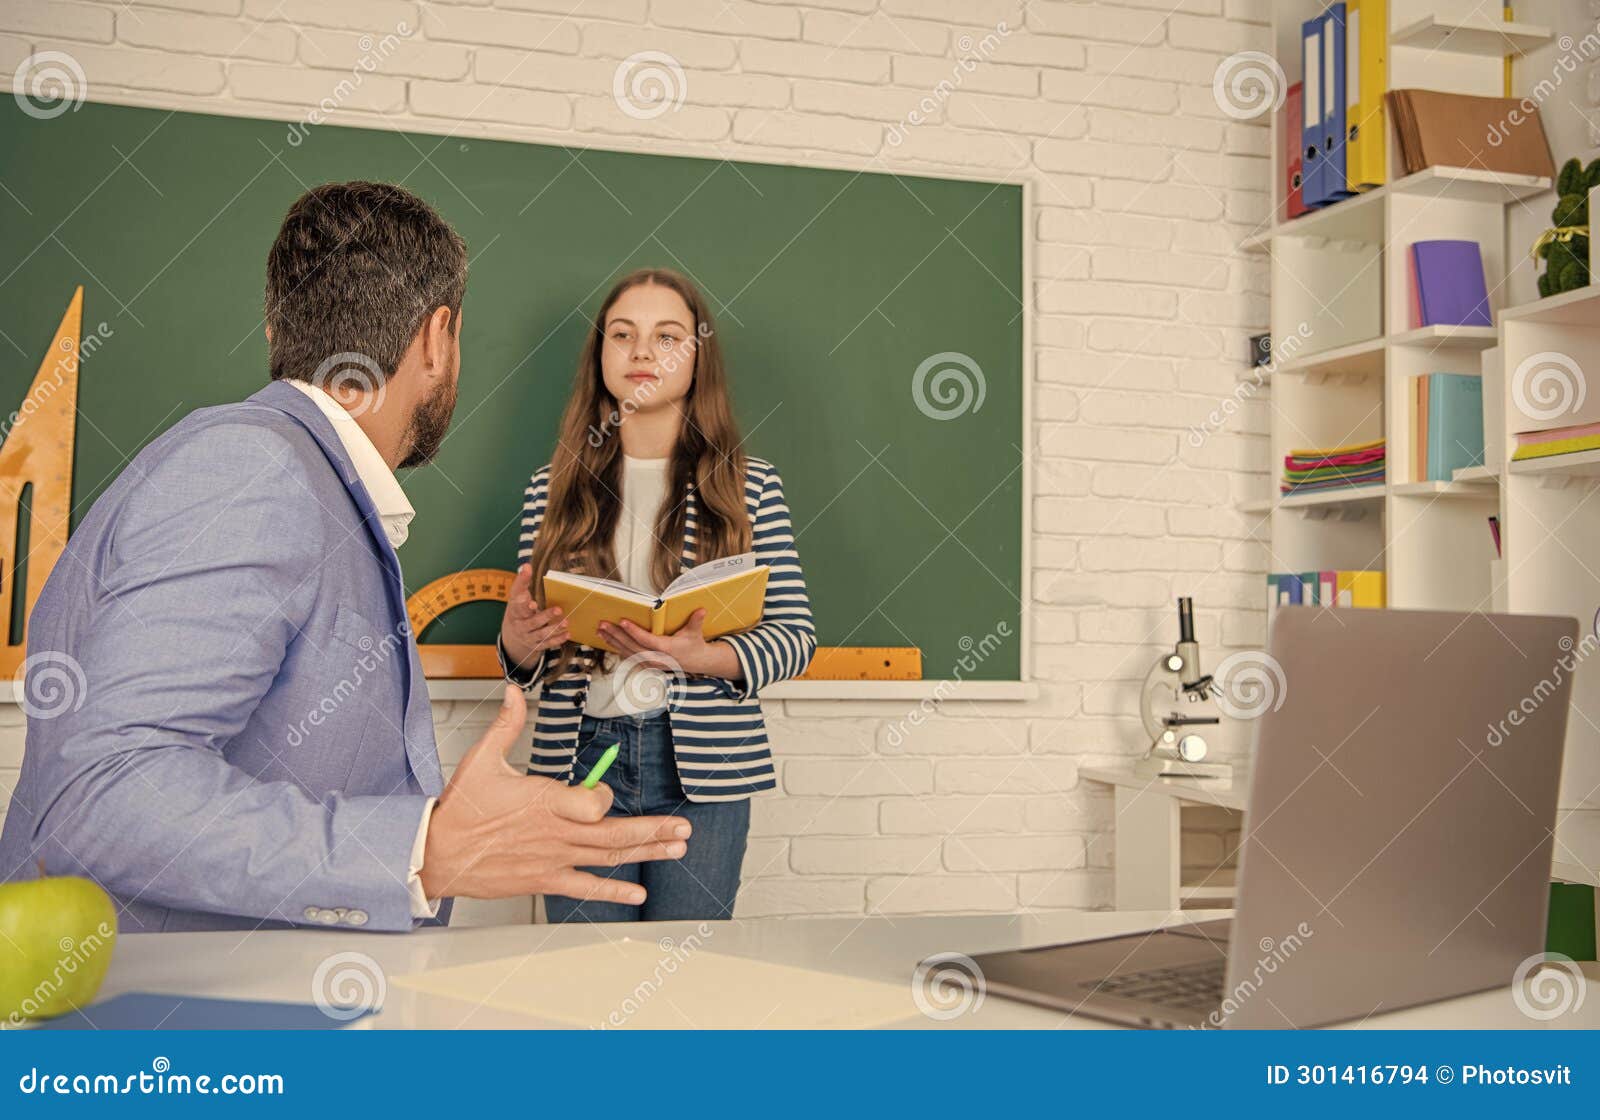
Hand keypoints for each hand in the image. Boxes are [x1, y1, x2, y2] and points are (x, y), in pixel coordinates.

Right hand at [419, 685, 690, 903]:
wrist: (435, 853)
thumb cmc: (460, 808)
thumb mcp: (482, 758)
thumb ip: (506, 725)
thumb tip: (513, 692)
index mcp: (543, 800)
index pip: (594, 804)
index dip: (604, 800)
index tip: (603, 795)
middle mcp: (555, 832)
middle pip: (613, 833)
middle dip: (654, 830)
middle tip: (684, 828)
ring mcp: (552, 859)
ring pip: (608, 857)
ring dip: (646, 852)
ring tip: (676, 848)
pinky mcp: (544, 880)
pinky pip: (586, 887)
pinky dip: (614, 891)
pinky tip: (638, 893)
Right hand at [499, 563, 567, 670]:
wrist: (512, 636)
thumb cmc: (518, 610)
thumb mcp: (516, 597)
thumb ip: (522, 582)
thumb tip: (526, 565)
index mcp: (515, 611)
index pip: (517, 606)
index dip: (523, 603)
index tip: (530, 600)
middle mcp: (521, 625)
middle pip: (532, 621)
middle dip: (545, 616)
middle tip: (558, 609)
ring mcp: (528, 636)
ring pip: (541, 634)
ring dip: (554, 628)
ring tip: (566, 622)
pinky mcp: (536, 645)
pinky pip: (547, 644)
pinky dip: (557, 640)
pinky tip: (567, 634)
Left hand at [599, 609, 742, 678]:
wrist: (696, 662)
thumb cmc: (693, 644)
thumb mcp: (696, 632)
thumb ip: (696, 621)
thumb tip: (701, 610)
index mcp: (667, 649)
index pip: (646, 640)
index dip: (633, 631)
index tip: (622, 621)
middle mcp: (656, 658)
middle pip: (632, 647)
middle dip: (616, 635)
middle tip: (603, 624)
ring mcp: (650, 663)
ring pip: (627, 653)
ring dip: (613, 642)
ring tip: (600, 630)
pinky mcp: (646, 665)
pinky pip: (628, 657)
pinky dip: (617, 648)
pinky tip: (607, 640)